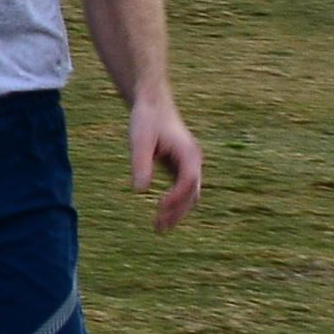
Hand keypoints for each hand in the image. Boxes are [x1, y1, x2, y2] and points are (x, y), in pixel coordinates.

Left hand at [129, 97, 203, 228]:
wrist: (153, 104)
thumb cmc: (146, 120)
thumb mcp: (139, 140)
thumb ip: (140, 164)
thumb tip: (139, 190)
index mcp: (188, 153)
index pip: (188, 181)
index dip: (176, 198)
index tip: (159, 209)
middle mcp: (193, 160)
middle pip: (193, 192)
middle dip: (178, 212)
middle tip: (160, 228)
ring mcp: (190, 163)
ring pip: (191, 193)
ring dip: (178, 211)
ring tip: (160, 228)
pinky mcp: (181, 165)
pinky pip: (183, 189)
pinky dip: (175, 202)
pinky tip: (162, 213)